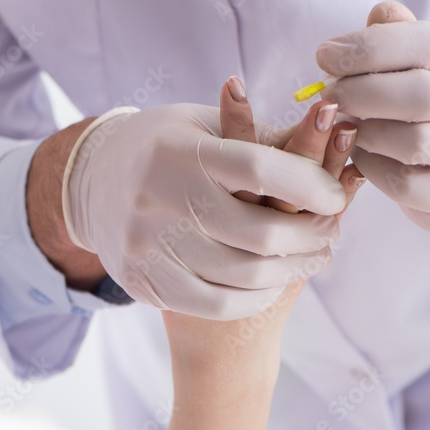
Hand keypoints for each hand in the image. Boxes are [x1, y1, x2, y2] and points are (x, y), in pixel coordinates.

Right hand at [60, 99, 347, 319]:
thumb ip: (262, 138)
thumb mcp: (205, 125)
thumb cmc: (168, 146)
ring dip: (290, 270)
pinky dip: (254, 298)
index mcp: (182, 150)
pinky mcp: (141, 280)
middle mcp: (160, 198)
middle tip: (329, 233)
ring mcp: (147, 245)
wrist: (93, 181)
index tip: (335, 197)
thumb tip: (336, 140)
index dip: (310, 186)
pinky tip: (270, 283)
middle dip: (309, 237)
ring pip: (242, 274)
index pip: (261, 170)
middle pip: (258, 232)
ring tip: (310, 258)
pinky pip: (215, 304)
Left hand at [316, 1, 429, 236]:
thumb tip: (377, 15)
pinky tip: (362, 156)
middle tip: (328, 95)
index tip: (325, 56)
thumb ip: (401, 40)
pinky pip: (405, 184)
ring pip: (413, 144)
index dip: (369, 48)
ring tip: (348, 127)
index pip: (427, 42)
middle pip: (421, 94)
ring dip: (366, 134)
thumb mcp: (428, 66)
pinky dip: (373, 169)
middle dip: (361, 93)